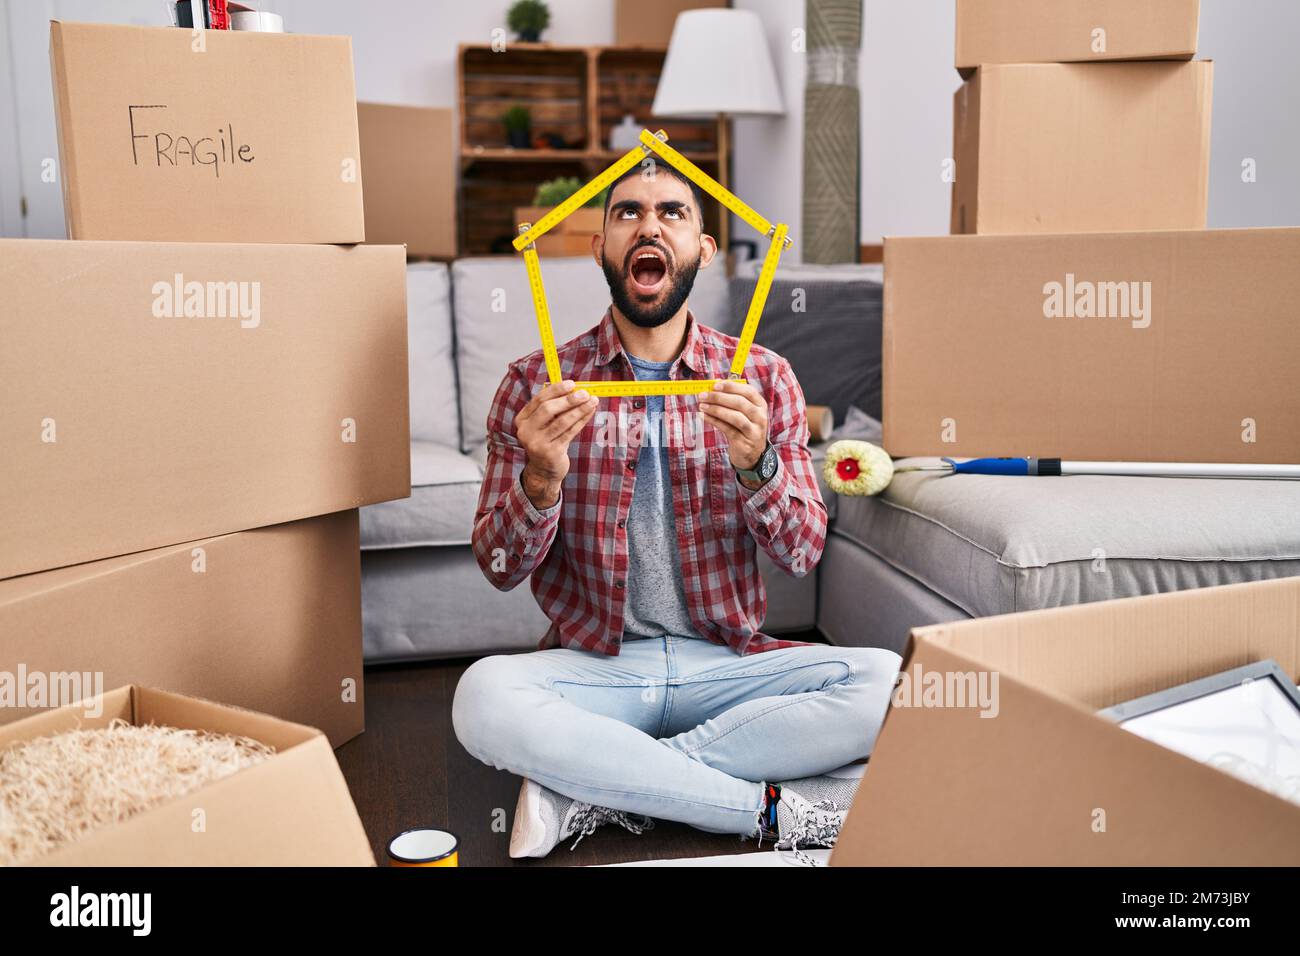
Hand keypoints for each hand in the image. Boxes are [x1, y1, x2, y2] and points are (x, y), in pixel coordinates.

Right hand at [516, 379, 598, 507]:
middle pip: (548, 409)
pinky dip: (581, 420)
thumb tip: (575, 388)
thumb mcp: (543, 424)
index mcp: (522, 420)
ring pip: (562, 421)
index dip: (556, 390)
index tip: (571, 384)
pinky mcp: (551, 452)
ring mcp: (538, 443)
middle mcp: (526, 431)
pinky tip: (589, 412)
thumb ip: (553, 407)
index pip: (539, 400)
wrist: (544, 470)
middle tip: (584, 393)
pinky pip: (570, 432)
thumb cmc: (547, 440)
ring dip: (579, 409)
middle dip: (568, 399)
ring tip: (592, 401)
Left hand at [697, 379, 767, 475]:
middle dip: (719, 397)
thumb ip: (732, 398)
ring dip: (716, 409)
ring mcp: (753, 431)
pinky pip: (728, 429)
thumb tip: (715, 383)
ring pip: (735, 416)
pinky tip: (705, 416)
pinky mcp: (744, 442)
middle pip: (740, 403)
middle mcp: (760, 417)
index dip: (731, 386)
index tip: (714, 385)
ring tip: (702, 405)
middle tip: (703, 395)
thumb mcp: (744, 412)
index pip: (748, 391)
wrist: (752, 455)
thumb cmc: (744, 428)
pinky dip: (715, 421)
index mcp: (760, 405)